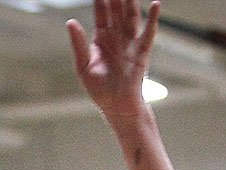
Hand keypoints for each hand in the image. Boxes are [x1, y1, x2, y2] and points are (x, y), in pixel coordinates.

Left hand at [67, 0, 159, 117]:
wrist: (115, 104)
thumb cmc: (98, 87)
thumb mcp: (83, 66)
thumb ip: (78, 44)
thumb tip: (70, 22)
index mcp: (101, 38)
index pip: (101, 12)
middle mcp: (116, 36)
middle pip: (117, 9)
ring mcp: (130, 41)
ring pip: (131, 15)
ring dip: (131, 1)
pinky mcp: (142, 50)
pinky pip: (149, 31)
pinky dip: (153, 18)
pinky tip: (155, 4)